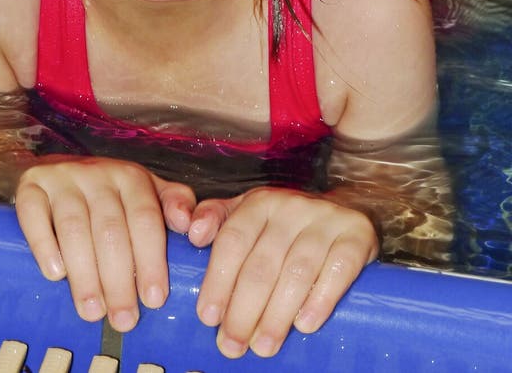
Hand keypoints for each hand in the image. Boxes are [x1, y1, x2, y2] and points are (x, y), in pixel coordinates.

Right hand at [15, 156, 195, 331]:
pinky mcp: (31, 186)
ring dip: (84, 273)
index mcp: (131, 177)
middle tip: (123, 319)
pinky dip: (44, 245)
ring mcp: (62, 177)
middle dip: (119, 279)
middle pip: (110, 229)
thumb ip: (176, 205)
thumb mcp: (150, 193)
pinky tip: (56, 274)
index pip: (145, 219)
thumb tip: (192, 228)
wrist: (62, 167)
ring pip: (74, 227)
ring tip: (92, 310)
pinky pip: (34, 214)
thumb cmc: (114, 194)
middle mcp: (98, 173)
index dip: (150, 260)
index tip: (153, 299)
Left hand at [188, 187, 377, 357]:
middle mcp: (291, 206)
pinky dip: (320, 299)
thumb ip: (215, 220)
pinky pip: (338, 268)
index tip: (207, 318)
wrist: (345, 210)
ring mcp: (325, 219)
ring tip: (263, 346)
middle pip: (262, 263)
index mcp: (260, 202)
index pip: (233, 240)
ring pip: (297, 271)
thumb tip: (192, 235)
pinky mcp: (356, 235)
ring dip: (277, 314)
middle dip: (243, 310)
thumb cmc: (284, 224)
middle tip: (232, 345)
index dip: (218, 280)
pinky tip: (305, 325)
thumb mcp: (248, 213)